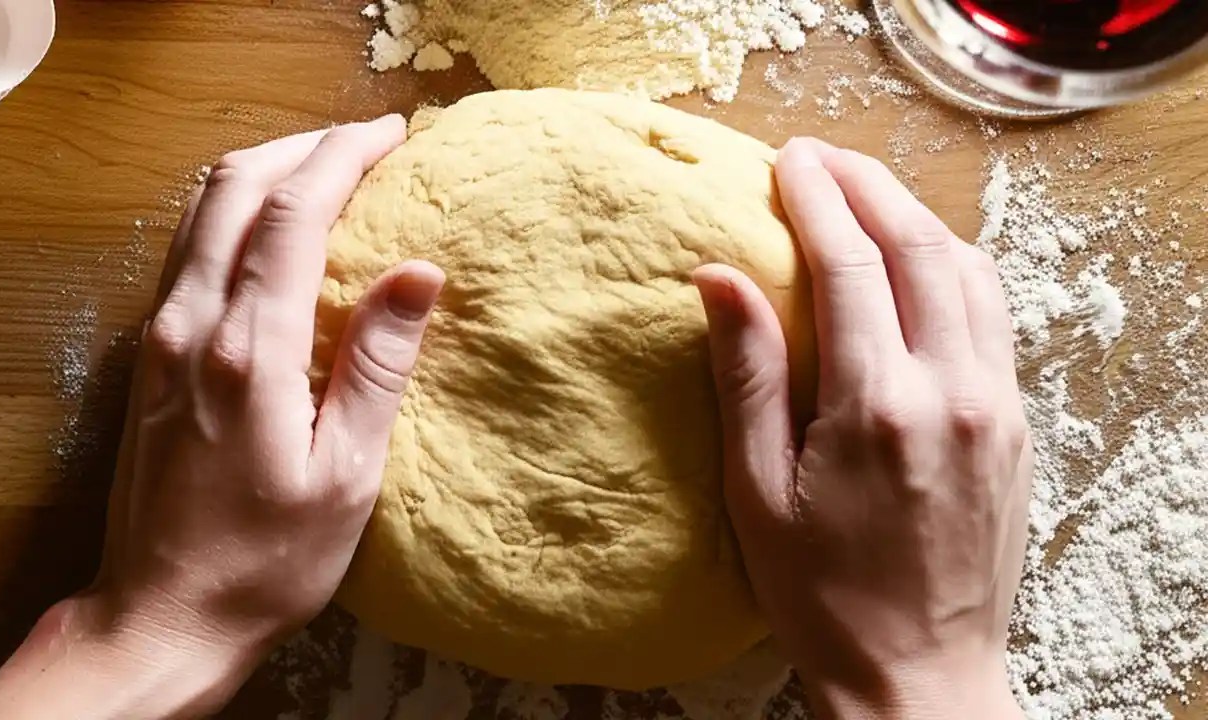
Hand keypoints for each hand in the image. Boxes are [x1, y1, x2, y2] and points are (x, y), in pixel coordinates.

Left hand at [0, 118, 444, 719]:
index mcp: (248, 350)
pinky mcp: (147, 357)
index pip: (292, 215)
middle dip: (301, 148)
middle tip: (364, 141)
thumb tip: (419, 273)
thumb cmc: (268, 559)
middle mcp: (189, 326)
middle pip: (233, 190)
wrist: (162, 614)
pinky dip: (232, 213)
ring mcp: (157, 338)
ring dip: (261, 172)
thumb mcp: (347, 473)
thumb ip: (378, 365)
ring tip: (323, 169)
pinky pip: (186, 250)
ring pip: (198, 211)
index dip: (343, 157)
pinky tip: (271, 232)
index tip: (392, 133)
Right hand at [694, 139, 1031, 718]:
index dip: (815, 199)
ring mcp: (996, 407)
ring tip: (867, 194)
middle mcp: (953, 393)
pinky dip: (954, 266)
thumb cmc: (823, 596)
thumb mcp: (758, 492)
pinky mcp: (1014, 425)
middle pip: (920, 247)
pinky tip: (920, 262)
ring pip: (970, 271)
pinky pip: (992, 314)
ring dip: (917, 218)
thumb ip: (747, 375)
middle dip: (868, 186)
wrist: (921, 674)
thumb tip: (720, 277)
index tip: (786, 161)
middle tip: (820, 158)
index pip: (850, 265)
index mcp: (880, 408)